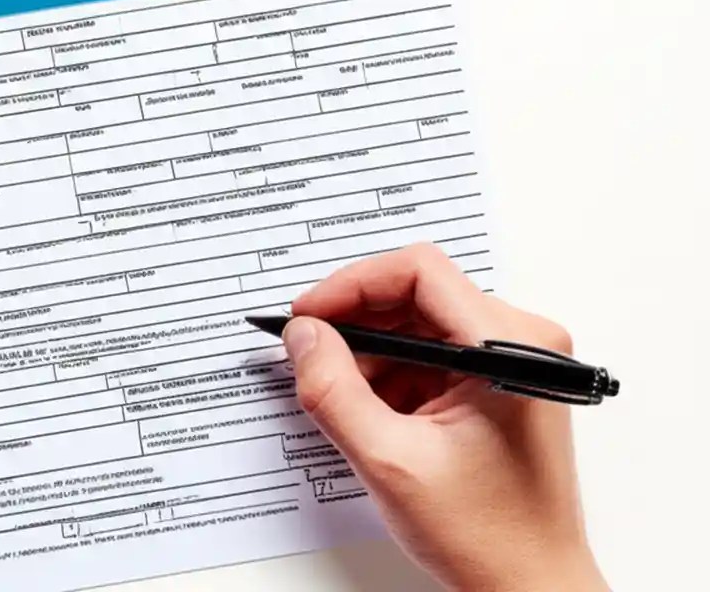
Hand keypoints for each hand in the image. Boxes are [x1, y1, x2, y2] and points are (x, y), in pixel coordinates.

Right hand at [286, 244, 607, 591]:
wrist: (529, 587)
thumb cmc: (486, 536)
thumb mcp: (388, 460)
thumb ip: (333, 390)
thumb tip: (303, 336)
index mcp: (506, 347)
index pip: (419, 272)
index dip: (352, 284)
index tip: (309, 314)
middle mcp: (519, 342)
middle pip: (417, 295)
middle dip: (356, 324)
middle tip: (309, 354)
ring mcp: (510, 362)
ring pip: (419, 325)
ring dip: (370, 354)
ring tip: (342, 398)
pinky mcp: (497, 384)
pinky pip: (431, 355)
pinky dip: (391, 376)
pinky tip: (371, 413)